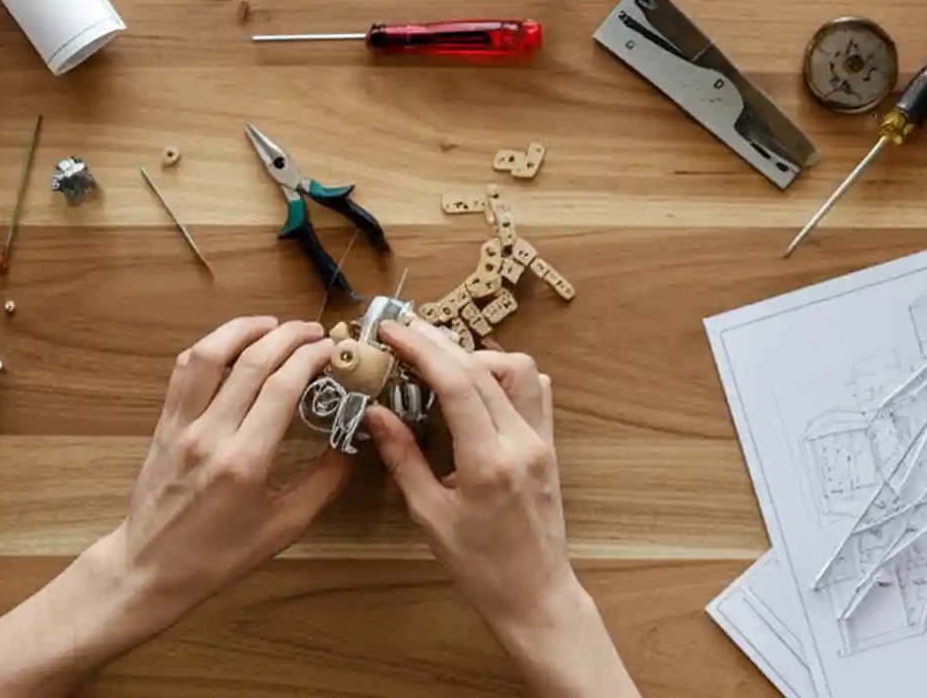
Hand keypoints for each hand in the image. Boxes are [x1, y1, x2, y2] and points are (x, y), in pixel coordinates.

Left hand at [106, 316, 351, 630]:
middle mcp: (210, 435)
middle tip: (315, 333)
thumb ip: (324, 482)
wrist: (152, 567)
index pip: (282, 387)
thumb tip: (351, 442)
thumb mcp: (285, 527)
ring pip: (209, 354)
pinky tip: (233, 343)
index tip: (333, 350)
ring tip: (274, 325)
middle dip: (289, 337)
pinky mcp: (164, 423)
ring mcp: (181, 425)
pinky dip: (210, 346)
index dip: (311, 358)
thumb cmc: (220, 555)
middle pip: (252, 362)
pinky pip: (184, 370)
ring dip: (244, 329)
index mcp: (245, 462)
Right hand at [369, 322, 638, 696]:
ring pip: (518, 369)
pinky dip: (505, 374)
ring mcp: (542, 441)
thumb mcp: (429, 516)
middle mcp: (522, 443)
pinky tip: (477, 384)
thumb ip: (403, 458)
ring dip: (477, 356)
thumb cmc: (480, 567)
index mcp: (488, 463)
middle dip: (439, 342)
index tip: (392, 331)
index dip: (422, 348)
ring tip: (440, 362)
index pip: (457, 383)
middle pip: (484, 367)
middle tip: (404, 330)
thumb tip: (376, 412)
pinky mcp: (550, 444)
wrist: (535, 595)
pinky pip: (535, 389)